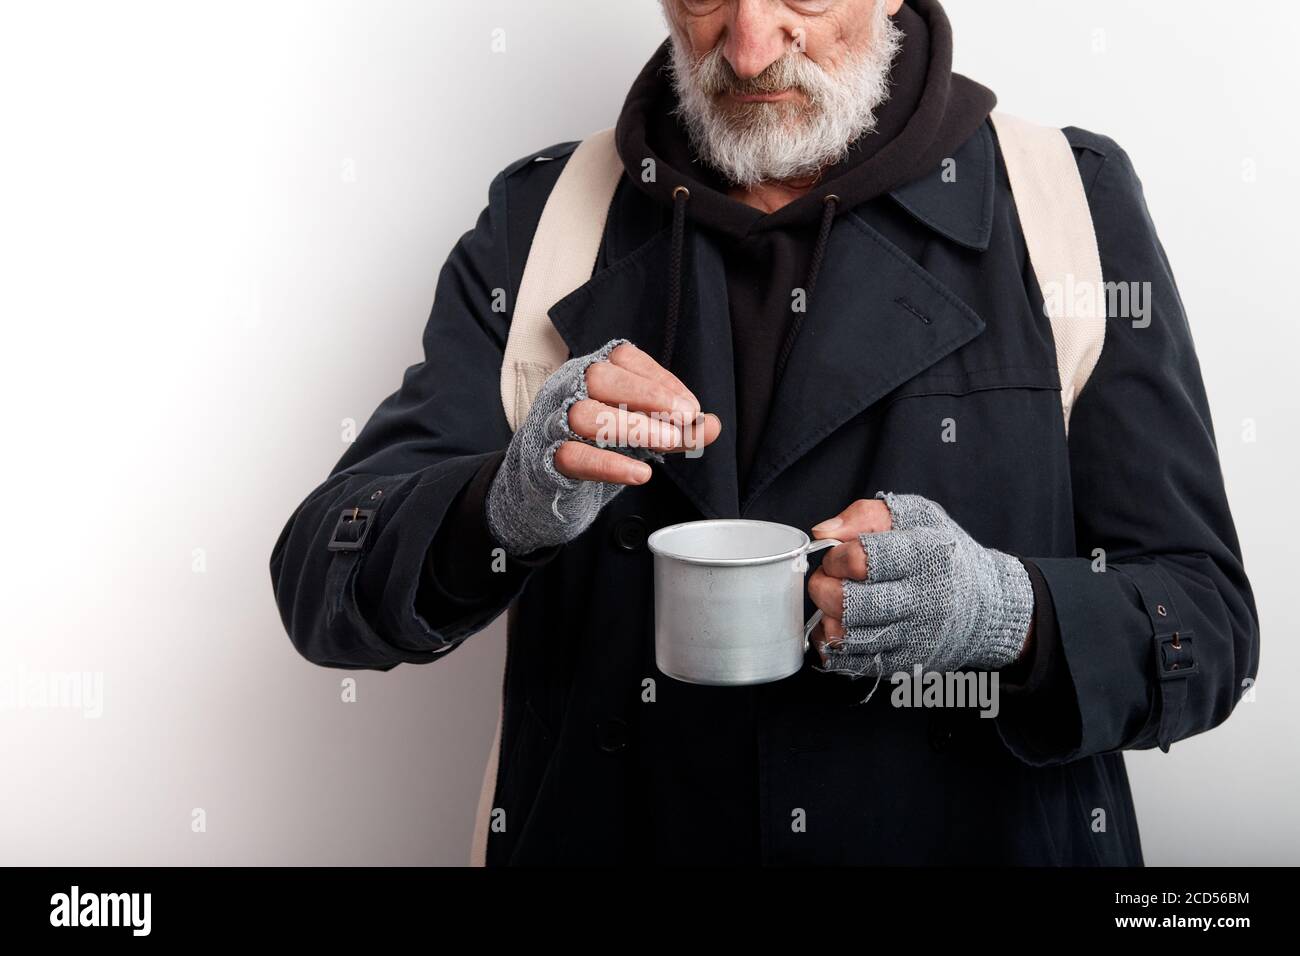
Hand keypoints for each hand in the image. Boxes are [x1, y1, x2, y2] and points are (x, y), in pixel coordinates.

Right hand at [555, 341, 720, 484]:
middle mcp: (570, 388)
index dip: (660, 380)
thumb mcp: (649, 430)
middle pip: (600, 378)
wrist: (554, 476)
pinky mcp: (549, 456)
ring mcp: (555, 421)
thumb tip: (714, 426)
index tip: (691, 408)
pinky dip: (610, 465)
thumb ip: (680, 429)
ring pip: (585, 415)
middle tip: (686, 419)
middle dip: (648, 396)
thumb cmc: (605, 441)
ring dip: (633, 427)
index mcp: (594, 371)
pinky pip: (574, 456)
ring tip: (669, 442)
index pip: (624, 359)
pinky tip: (640, 473)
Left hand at [806, 492, 1034, 676]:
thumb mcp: (915, 516)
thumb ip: (865, 515)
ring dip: (828, 617)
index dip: (835, 557)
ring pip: (846, 635)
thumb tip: (823, 532)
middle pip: (846, 602)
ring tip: (838, 603)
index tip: (836, 556)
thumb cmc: (945, 554)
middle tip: (828, 580)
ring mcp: (916, 636)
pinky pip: (854, 661)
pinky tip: (842, 626)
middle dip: (823, 588)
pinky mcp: (908, 662)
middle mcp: (923, 599)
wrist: (989, 606)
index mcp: (925, 555)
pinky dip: (835, 645)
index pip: (861, 560)